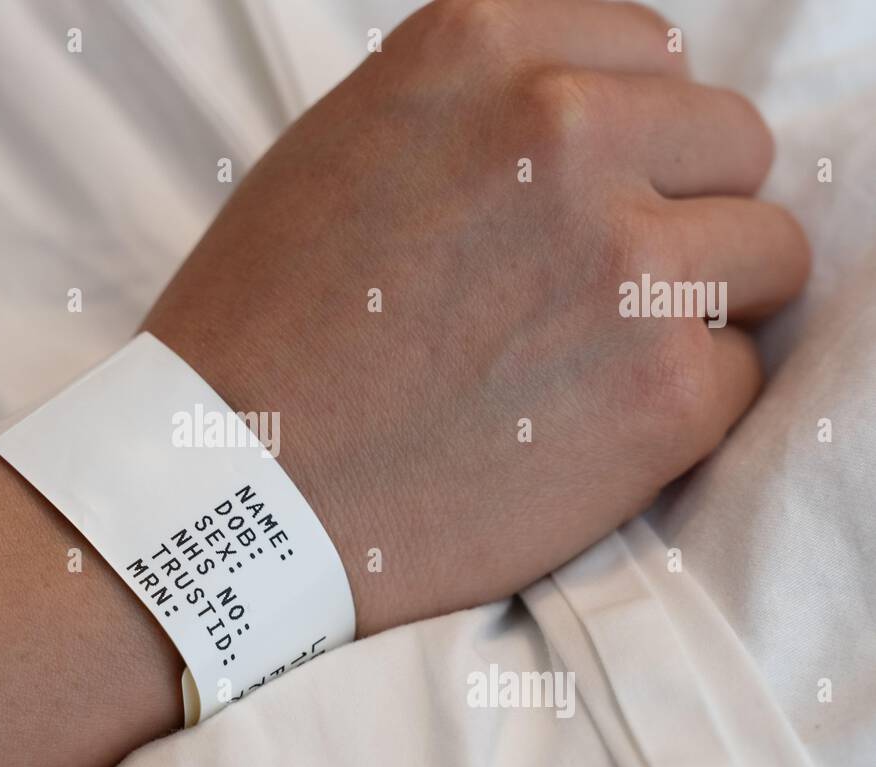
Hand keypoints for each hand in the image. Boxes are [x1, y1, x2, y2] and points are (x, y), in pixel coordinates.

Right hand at [143, 0, 808, 634]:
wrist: (226, 487)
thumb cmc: (265, 327)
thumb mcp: (348, 149)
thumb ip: (481, 111)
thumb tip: (597, 113)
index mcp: (480, 52)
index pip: (653, 51)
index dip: (629, 134)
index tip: (592, 195)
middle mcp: (567, 130)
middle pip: (728, 142)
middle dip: (678, 209)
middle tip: (594, 288)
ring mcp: (628, 261)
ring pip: (767, 252)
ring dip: (697, 303)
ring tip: (590, 361)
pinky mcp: (664, 390)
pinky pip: (735, 372)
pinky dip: (676, 404)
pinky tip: (576, 429)